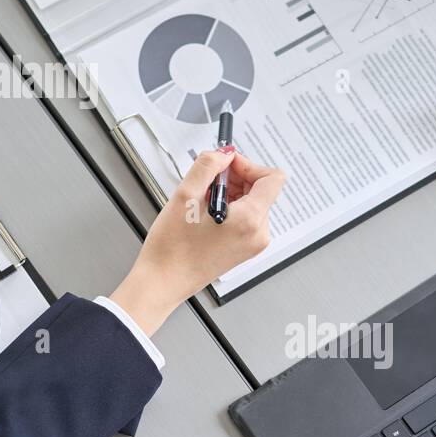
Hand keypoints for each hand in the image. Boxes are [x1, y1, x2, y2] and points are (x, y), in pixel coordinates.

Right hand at [110, 149, 285, 334]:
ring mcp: (253, 244)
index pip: (272, 177)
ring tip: (202, 202)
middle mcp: (258, 233)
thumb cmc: (172, 249)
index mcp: (250, 220)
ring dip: (230, 193)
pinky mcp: (244, 249)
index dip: (248, 165)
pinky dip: (229, 208)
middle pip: (262, 189)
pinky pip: (246, 218)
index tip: (226, 165)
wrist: (163, 282)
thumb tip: (224, 154)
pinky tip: (205, 214)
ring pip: (252, 202)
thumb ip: (207, 166)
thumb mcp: (185, 196)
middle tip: (206, 182)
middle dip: (235, 178)